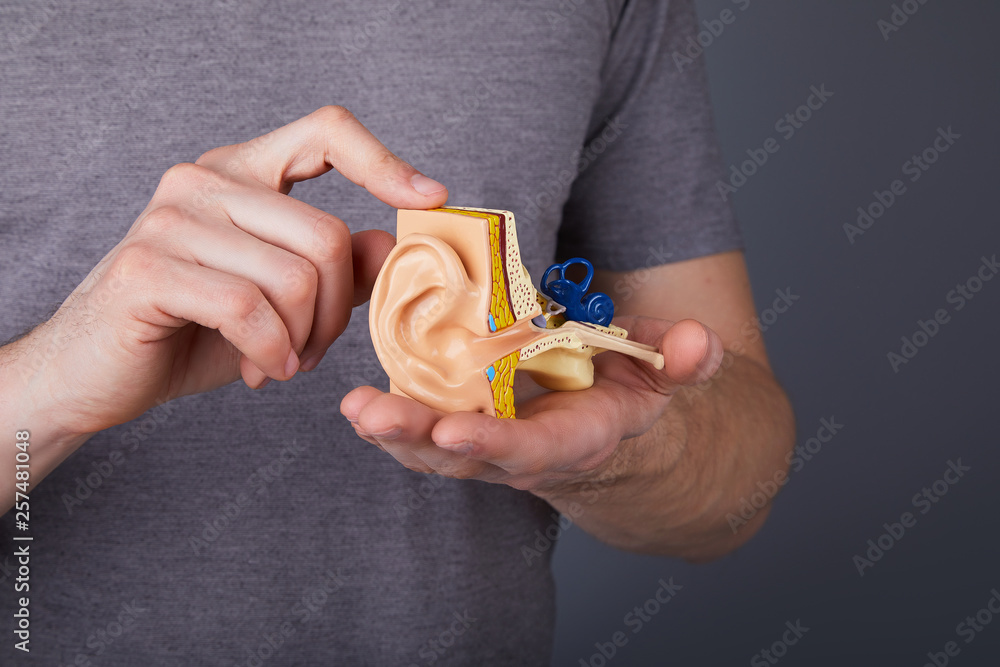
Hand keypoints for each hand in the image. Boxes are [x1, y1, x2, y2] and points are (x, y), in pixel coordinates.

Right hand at [10, 106, 447, 436]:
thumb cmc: (192, 331)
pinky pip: (249, 308)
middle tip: (313, 351)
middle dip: (338, 312)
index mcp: (241, 172)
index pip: (325, 132)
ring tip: (281, 363)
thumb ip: (337, 271)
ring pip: (295, 277)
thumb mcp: (281, 301)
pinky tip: (259, 371)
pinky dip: (269, 351)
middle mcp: (205, 179)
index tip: (431, 199)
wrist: (96, 373)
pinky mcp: (149, 267)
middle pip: (328, 236)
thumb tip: (394, 245)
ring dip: (303, 341)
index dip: (385, 162)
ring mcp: (172, 218)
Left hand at [340, 317, 723, 497]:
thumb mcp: (663, 375)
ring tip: (351, 407)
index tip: (453, 432)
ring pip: (432, 450)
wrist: (605, 426)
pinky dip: (390, 419)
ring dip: (391, 430)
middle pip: (464, 456)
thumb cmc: (628, 395)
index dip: (494, 445)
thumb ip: (681, 360)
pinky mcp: (465, 426)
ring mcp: (488, 445)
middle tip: (369, 415)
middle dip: (416, 438)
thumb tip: (702, 344)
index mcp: (573, 439)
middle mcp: (523, 452)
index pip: (532, 450)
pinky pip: (423, 429)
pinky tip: (357, 399)